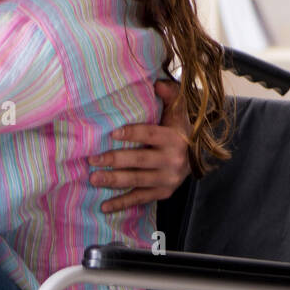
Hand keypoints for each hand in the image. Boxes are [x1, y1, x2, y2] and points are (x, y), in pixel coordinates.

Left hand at [91, 79, 191, 213]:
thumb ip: (169, 95)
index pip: (150, 135)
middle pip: (140, 160)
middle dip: (114, 160)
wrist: (197, 156)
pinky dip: (121, 204)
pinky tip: (104, 206)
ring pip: (137, 180)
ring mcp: (167, 179)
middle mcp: (173, 160)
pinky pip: (140, 199)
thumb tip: (155, 83)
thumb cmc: (179, 129)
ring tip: (94, 178)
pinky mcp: (163, 193)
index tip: (113, 133)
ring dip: (114, 180)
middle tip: (92, 159)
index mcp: (174, 138)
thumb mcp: (178, 110)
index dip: (132, 134)